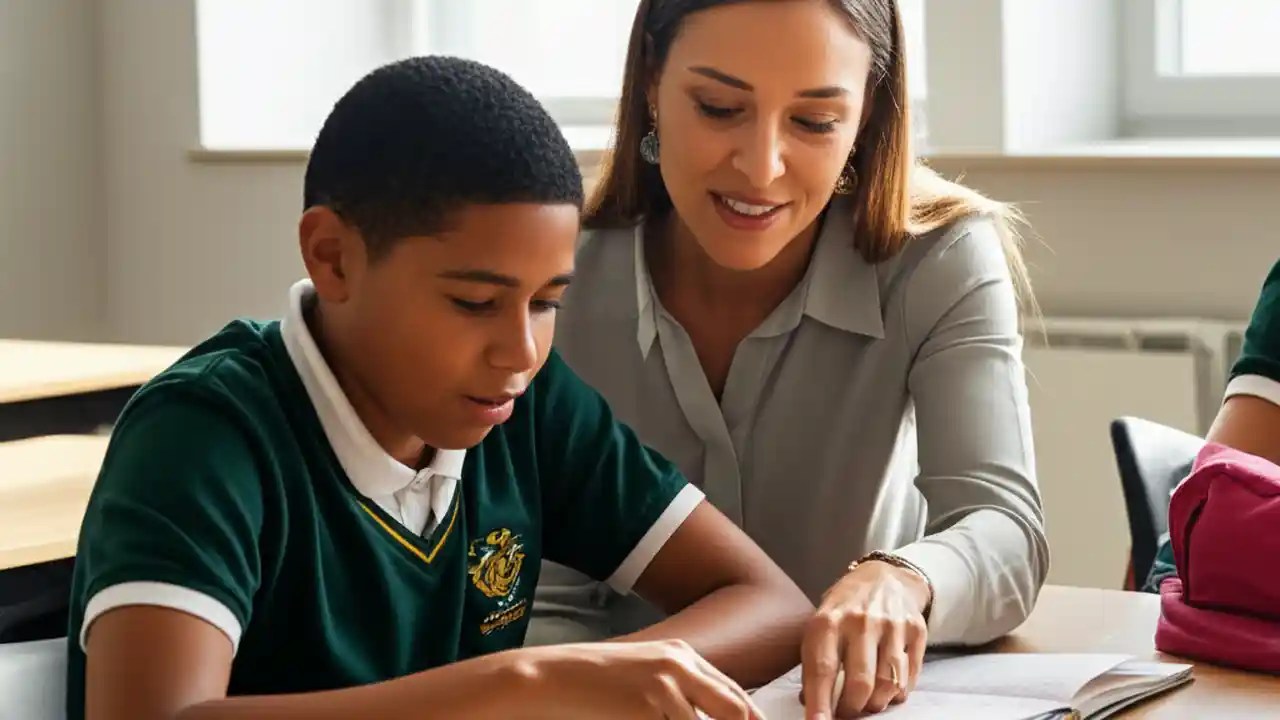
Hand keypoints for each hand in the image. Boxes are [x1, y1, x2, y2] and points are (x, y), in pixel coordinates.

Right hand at [525, 639, 764, 719]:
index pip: (737, 695)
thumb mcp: (645, 676)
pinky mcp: (647, 709)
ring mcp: (665, 686)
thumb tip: (721, 715)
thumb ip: (682, 692)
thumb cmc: (594, 684)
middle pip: (737, 711)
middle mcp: (680, 665)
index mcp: (683, 655)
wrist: (551, 679)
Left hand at [800, 560, 929, 717]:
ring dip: (876, 705)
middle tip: (845, 714)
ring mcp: (892, 625)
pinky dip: (897, 693)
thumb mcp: (820, 626)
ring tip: (866, 704)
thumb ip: (815, 662)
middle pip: (860, 683)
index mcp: (828, 620)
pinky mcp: (916, 630)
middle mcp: (861, 621)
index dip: (820, 703)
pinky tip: (886, 689)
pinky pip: (909, 677)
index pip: (822, 669)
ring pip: (888, 684)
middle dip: (851, 709)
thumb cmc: (844, 609)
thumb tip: (810, 704)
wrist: (883, 577)